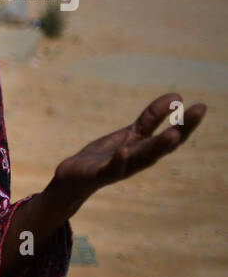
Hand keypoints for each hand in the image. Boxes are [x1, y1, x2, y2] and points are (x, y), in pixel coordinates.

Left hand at [50, 93, 205, 209]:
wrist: (73, 179)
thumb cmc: (105, 156)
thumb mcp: (130, 134)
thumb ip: (151, 118)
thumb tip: (176, 96)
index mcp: (146, 149)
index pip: (171, 135)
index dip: (186, 122)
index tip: (202, 106)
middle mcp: (138, 160)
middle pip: (162, 146)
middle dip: (182, 130)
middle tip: (198, 112)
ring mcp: (120, 168)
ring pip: (142, 159)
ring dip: (158, 147)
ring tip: (173, 133)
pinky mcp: (99, 175)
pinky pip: (112, 168)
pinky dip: (119, 161)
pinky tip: (124, 151)